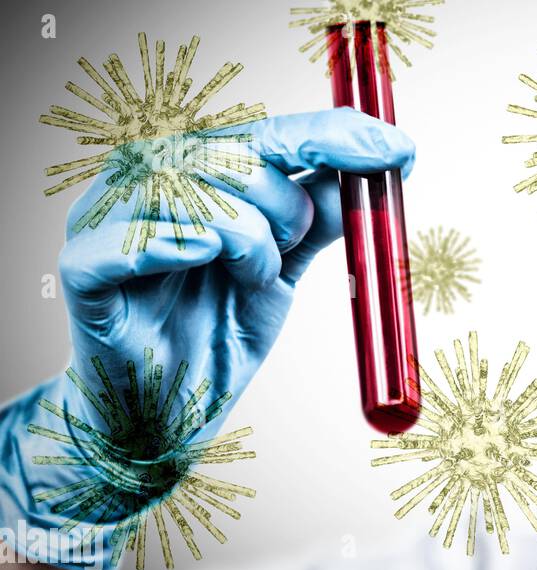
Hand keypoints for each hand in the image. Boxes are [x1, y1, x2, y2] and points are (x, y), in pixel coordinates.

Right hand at [0, 107, 414, 569]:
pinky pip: (127, 242)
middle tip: (288, 252)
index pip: (270, 132)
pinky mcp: (83, 269)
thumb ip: (318, 220)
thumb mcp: (283, 272)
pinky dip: (171, 245)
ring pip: (191, 192)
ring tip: (251, 277)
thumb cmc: (215, 335)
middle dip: (286, 205)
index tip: (400, 152)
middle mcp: (151, 181)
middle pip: (234, 155)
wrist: (164, 416)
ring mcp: (109, 220)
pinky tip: (199, 257)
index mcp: (200, 173)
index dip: (335, 137)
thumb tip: (378, 171)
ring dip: (245, 239)